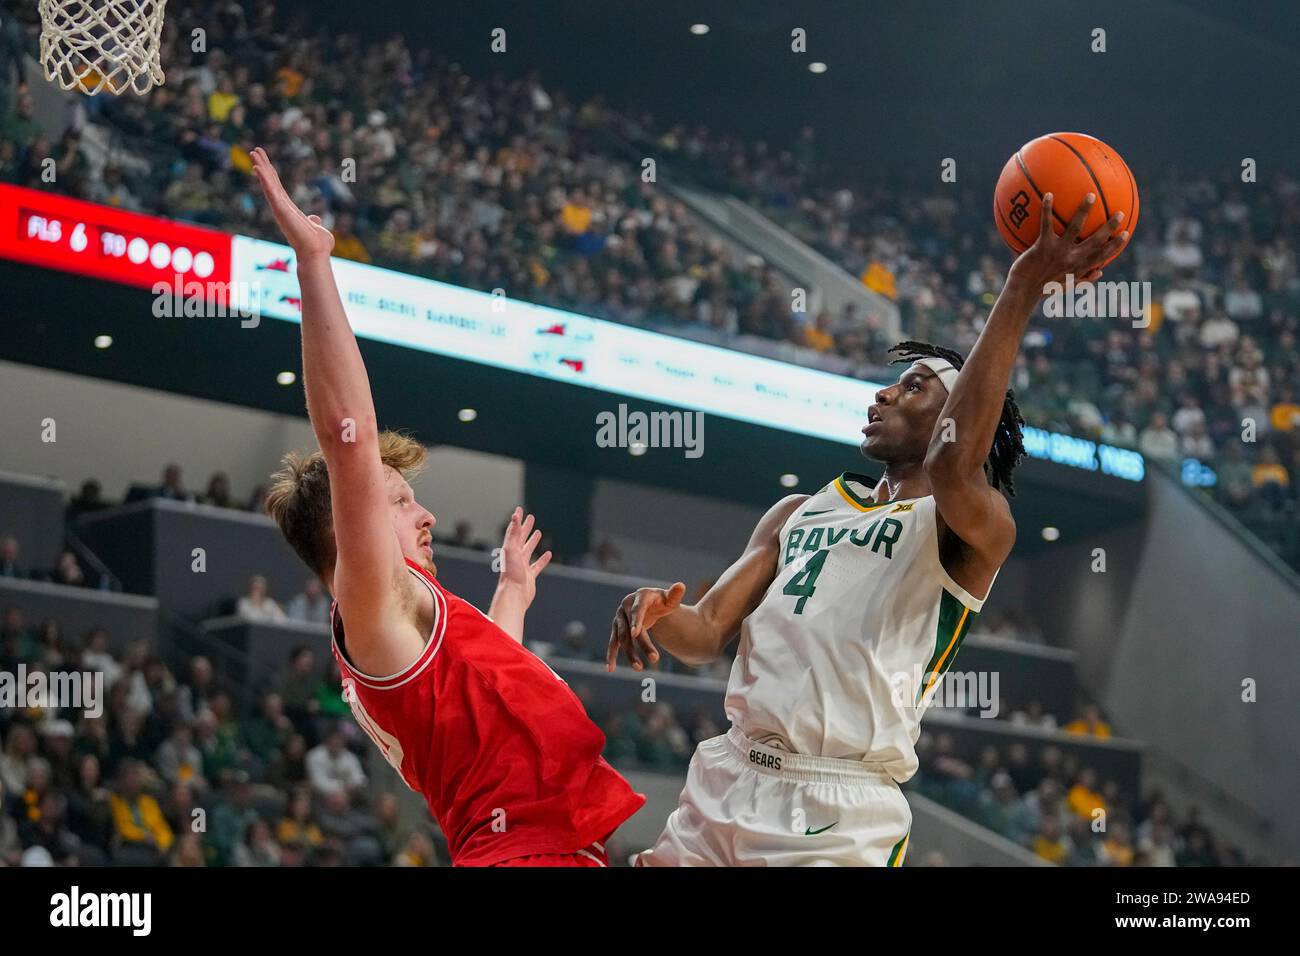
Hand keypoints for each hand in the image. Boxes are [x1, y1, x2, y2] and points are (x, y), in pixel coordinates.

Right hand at [250, 147, 334, 259]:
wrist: (316, 253)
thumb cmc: (318, 244)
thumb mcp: (317, 227)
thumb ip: (314, 221)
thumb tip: (315, 218)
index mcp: (289, 209)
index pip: (278, 188)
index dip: (271, 175)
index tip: (265, 163)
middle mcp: (281, 207)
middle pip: (270, 182)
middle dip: (263, 165)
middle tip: (256, 150)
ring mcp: (279, 208)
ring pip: (268, 183)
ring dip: (261, 167)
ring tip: (254, 152)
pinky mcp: (280, 210)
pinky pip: (270, 191)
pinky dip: (264, 179)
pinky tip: (257, 167)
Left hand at [495, 507, 552, 606]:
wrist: (514, 594)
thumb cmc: (511, 573)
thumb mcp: (511, 549)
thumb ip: (513, 532)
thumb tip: (515, 516)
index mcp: (510, 549)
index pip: (514, 531)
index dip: (517, 520)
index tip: (520, 510)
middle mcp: (515, 557)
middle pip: (521, 539)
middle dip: (525, 528)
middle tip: (531, 517)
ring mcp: (522, 566)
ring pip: (528, 551)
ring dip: (533, 541)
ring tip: (538, 533)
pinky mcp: (530, 576)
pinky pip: (537, 565)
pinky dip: (543, 559)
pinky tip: (548, 554)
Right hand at [606, 582, 685, 671]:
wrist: (650, 604)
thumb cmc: (662, 602)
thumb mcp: (670, 599)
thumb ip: (675, 595)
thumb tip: (681, 586)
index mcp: (639, 597)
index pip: (637, 610)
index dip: (636, 621)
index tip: (636, 634)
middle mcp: (625, 606)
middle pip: (630, 628)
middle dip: (641, 644)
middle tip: (655, 658)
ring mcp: (619, 618)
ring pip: (622, 638)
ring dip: (629, 653)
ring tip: (639, 668)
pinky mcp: (617, 629)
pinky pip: (614, 643)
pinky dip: (611, 655)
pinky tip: (610, 668)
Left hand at [1009, 192, 1128, 292]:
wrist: (1022, 291)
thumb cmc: (1043, 288)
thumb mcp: (1066, 286)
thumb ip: (1083, 279)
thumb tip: (1101, 271)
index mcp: (1078, 268)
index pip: (1102, 256)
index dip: (1115, 245)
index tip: (1126, 233)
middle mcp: (1071, 259)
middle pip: (1095, 241)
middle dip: (1109, 227)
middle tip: (1120, 213)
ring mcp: (1058, 252)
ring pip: (1075, 229)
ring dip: (1084, 211)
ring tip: (1091, 196)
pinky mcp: (1042, 247)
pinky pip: (1046, 224)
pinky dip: (1046, 209)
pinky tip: (1048, 194)